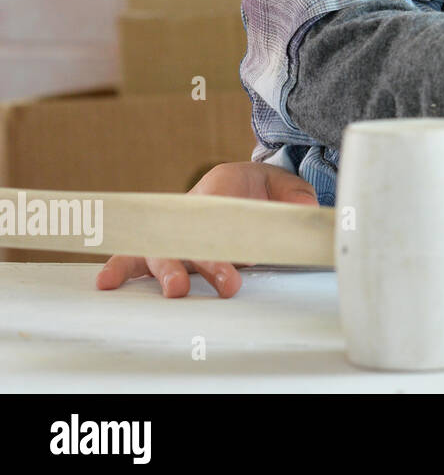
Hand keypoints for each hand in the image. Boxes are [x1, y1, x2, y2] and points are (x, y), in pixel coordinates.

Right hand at [95, 161, 318, 298]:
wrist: (240, 182)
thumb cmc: (257, 187)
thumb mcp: (282, 184)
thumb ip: (295, 196)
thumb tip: (305, 210)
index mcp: (219, 192)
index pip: (219, 222)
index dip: (225, 250)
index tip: (233, 273)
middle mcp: (190, 214)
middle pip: (187, 242)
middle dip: (193, 266)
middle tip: (206, 286)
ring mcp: (174, 232)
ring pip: (158, 251)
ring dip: (160, 273)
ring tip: (170, 292)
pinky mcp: (164, 247)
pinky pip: (137, 257)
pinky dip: (121, 268)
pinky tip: (106, 282)